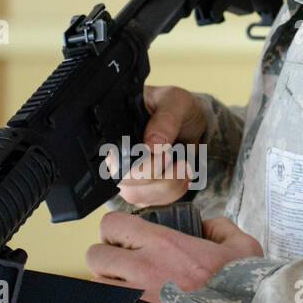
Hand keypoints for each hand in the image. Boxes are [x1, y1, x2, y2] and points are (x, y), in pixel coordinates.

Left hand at [85, 210, 263, 302]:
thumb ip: (218, 228)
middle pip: (95, 256)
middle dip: (107, 261)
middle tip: (125, 269)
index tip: (125, 241)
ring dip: (107, 289)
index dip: (116, 232)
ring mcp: (135, 300)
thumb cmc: (245, 288)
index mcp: (162, 243)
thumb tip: (204, 226)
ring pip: (95, 288)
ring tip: (127, 295)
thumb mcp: (241, 245)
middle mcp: (142, 267)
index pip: (112, 224)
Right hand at [107, 84, 205, 205]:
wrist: (192, 122)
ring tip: (185, 165)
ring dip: (167, 186)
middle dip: (153, 174)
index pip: (110, 157)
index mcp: (115, 132)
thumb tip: (152, 144)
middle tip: (172, 155)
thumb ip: (165, 119)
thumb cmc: (175, 107)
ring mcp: (130, 176)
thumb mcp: (174, 101)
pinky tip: (184, 173)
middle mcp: (117, 157)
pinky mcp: (146, 189)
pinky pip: (155, 201)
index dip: (131, 163)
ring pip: (137, 196)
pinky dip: (175, 190)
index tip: (161, 153)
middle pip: (122, 182)